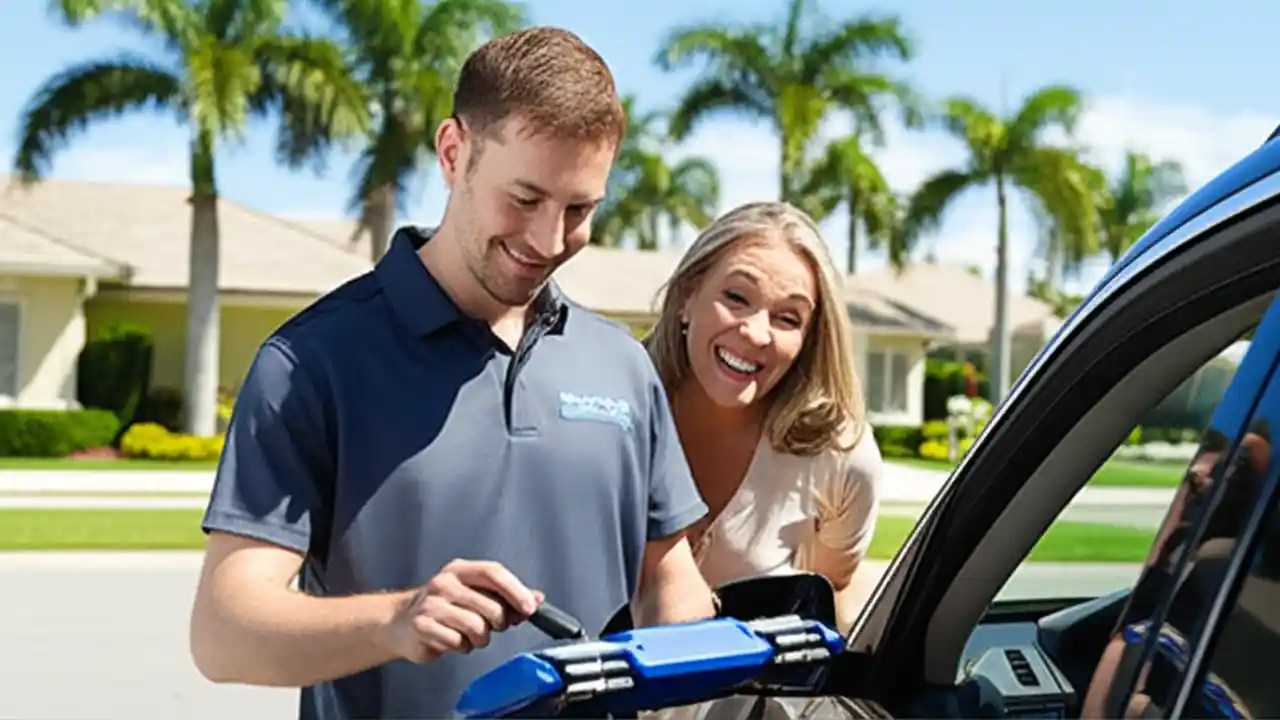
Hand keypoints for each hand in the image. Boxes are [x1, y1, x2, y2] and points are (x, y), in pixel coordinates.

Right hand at [386, 559, 543, 662]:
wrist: (401, 622)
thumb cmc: (445, 608)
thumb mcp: (474, 595)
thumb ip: (506, 596)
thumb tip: (537, 598)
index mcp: (460, 570)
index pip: (493, 572)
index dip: (516, 590)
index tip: (529, 608)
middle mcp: (444, 583)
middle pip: (490, 606)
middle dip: (498, 623)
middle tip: (490, 627)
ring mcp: (431, 604)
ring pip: (476, 627)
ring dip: (479, 639)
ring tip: (468, 635)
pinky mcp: (422, 626)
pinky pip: (457, 642)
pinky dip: (460, 646)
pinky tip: (452, 640)